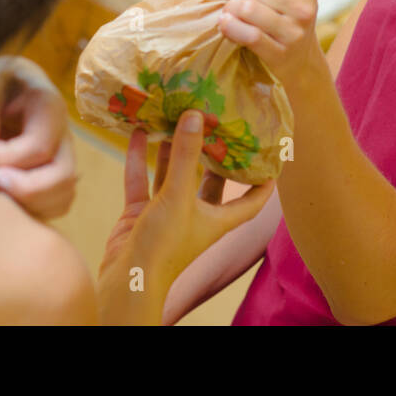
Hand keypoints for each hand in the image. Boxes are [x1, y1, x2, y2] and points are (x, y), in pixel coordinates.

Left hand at [0, 56, 77, 219]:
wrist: (14, 86)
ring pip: (64, 194)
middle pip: (62, 176)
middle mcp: (65, 136)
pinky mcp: (57, 175)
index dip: (7, 158)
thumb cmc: (1, 82)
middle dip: (25, 188)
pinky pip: (58, 204)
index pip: (38, 146)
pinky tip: (8, 199)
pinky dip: (35, 209)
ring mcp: (64, 157)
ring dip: (30, 202)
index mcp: (50, 107)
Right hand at [100, 111, 273, 291]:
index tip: (270, 158)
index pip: (251, 202)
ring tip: (175, 120)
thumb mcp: (178, 196)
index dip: (263, 183)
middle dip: (212, 157)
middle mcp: (195, 216)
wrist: (125, 279)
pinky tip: (137, 133)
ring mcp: (166, 215)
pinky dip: (139, 159)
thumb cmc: (164, 245)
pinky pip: (142, 182)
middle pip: (210, 183)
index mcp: (217, 219)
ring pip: (173, 177)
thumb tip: (195, 116)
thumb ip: (184, 156)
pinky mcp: (141, 214)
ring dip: (172, 152)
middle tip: (217, 125)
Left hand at [218, 0, 324, 81]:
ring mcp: (294, 32)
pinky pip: (248, 35)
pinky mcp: (281, 54)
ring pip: (248, 9)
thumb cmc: (287, 14)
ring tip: (230, 8)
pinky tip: (226, 23)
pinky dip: (230, 26)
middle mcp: (306, 6)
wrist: (300, 60)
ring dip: (231, 7)